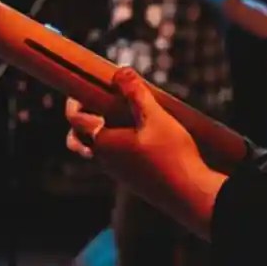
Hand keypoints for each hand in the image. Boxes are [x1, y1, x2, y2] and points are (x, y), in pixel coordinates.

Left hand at [64, 68, 219, 234]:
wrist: (191, 194)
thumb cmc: (171, 155)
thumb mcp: (154, 117)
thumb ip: (135, 93)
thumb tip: (120, 71)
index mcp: (103, 143)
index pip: (75, 119)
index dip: (75, 99)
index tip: (88, 84)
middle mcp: (105, 160)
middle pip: (78, 138)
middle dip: (81, 119)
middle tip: (96, 102)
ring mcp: (118, 172)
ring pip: (98, 149)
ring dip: (101, 130)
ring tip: (122, 114)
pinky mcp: (133, 178)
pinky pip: (115, 158)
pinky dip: (117, 143)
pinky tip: (141, 134)